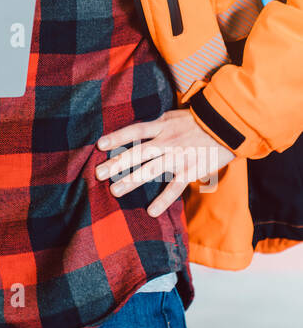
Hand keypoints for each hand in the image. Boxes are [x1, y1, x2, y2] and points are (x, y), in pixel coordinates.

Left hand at [95, 108, 235, 215]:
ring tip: (114, 191)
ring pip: (151, 170)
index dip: (117, 137)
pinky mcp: (190, 170)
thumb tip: (137, 130)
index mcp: (162, 126)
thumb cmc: (199, 120)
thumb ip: (157, 124)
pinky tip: (151, 212)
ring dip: (132, 180)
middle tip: (98, 173)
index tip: (99, 145)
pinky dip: (163, 200)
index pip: (134, 131)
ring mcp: (178, 157)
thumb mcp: (174, 116)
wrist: (228, 126)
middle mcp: (167, 141)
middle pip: (137, 153)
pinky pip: (174, 187)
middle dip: (117, 163)